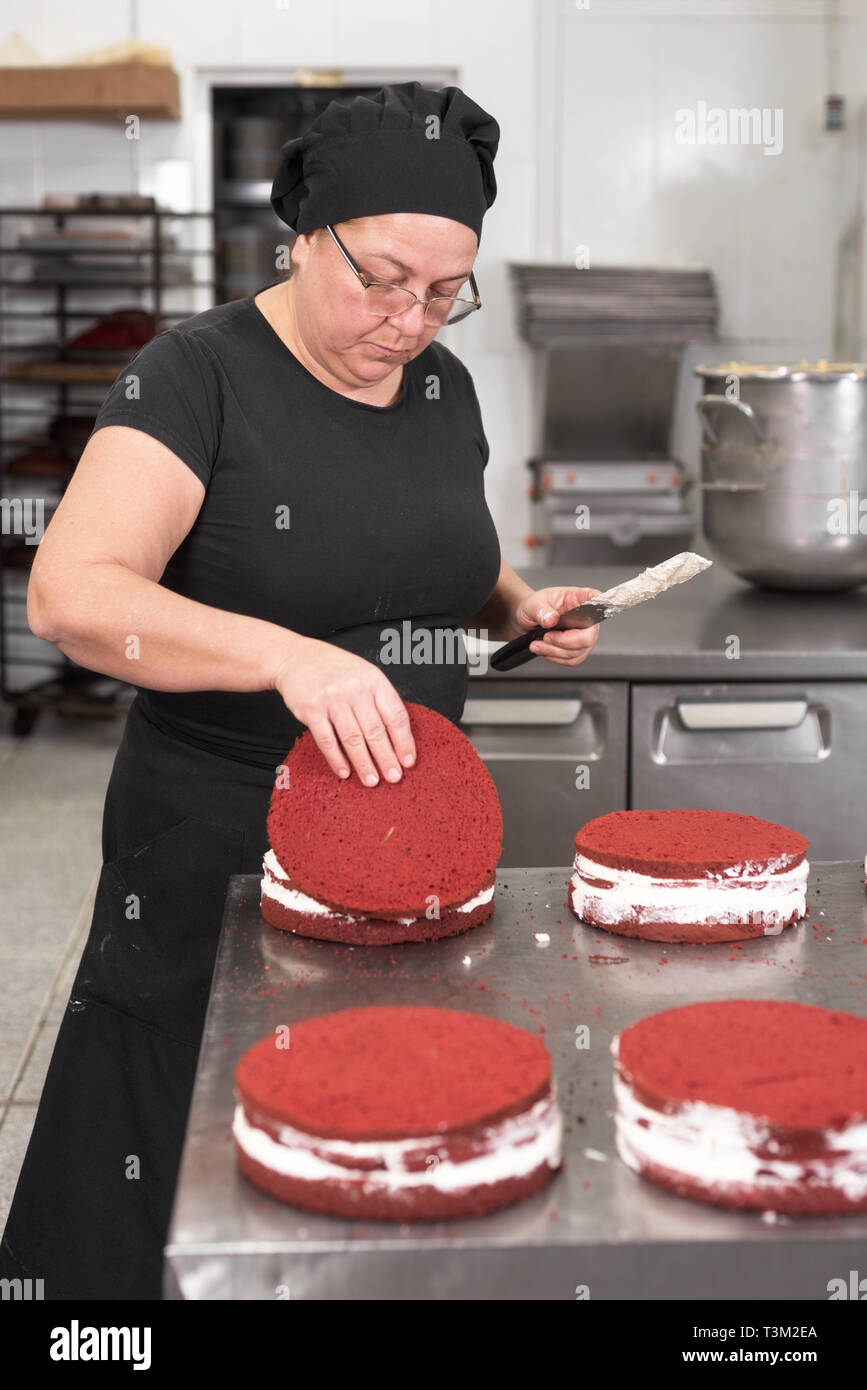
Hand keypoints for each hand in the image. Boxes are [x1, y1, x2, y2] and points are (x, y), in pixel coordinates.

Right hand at [270, 637, 415, 784]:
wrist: (297, 657)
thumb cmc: (335, 669)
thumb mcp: (364, 675)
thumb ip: (379, 700)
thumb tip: (397, 738)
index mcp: (374, 680)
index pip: (395, 715)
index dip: (404, 742)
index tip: (408, 761)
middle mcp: (355, 688)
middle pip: (376, 731)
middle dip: (387, 758)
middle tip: (394, 777)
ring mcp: (332, 699)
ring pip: (353, 739)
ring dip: (364, 764)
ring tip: (372, 780)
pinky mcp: (311, 710)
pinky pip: (327, 740)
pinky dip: (337, 759)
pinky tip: (344, 771)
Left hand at [511, 586, 602, 666]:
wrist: (528, 621)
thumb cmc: (535, 608)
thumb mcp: (533, 604)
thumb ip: (541, 610)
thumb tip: (551, 618)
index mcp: (578, 599)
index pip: (595, 599)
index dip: (598, 603)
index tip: (593, 605)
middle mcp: (586, 618)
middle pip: (589, 636)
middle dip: (564, 641)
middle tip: (546, 637)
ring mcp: (584, 635)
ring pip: (578, 651)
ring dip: (554, 651)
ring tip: (537, 645)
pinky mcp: (578, 649)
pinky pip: (572, 660)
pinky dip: (555, 657)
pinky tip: (545, 650)